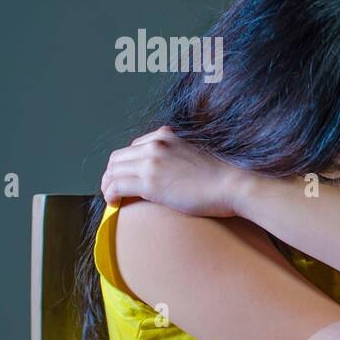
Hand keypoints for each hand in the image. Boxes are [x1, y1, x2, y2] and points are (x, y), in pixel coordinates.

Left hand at [100, 126, 245, 216]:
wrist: (231, 186)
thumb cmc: (219, 177)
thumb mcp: (193, 155)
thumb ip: (176, 155)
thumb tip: (167, 171)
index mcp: (165, 136)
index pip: (133, 147)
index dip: (126, 164)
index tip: (128, 177)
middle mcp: (155, 145)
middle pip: (118, 158)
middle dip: (112, 174)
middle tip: (113, 189)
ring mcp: (151, 163)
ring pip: (113, 172)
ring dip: (107, 185)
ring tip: (111, 197)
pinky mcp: (150, 183)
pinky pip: (117, 186)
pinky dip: (110, 194)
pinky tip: (113, 203)